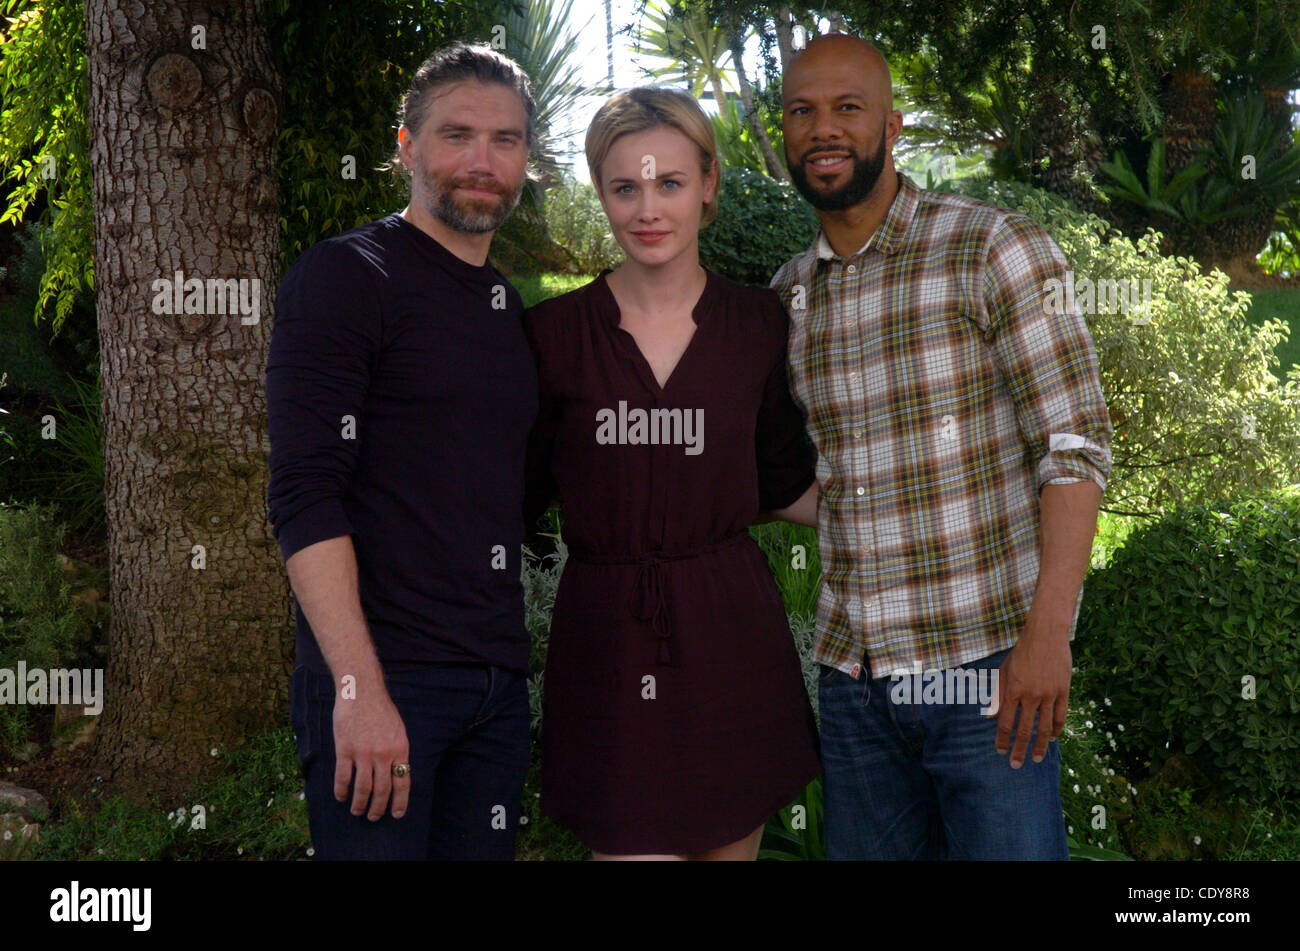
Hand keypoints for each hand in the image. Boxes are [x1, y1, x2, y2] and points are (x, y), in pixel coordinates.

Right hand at [332, 686, 410, 820]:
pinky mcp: (345, 749)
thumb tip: (396, 774)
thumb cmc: (381, 710)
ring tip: (357, 811)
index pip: (403, 782)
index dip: (400, 801)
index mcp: (400, 749)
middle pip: (382, 790)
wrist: (362, 691)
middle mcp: (383, 754)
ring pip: (362, 788)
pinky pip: (343, 777)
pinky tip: (341, 797)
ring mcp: (363, 753)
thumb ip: (397, 752)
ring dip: (360, 804)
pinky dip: (341, 791)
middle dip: (378, 808)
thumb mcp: (398, 730)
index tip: (397, 814)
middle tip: (374, 817)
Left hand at [994, 626, 1071, 768]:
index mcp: (1013, 690)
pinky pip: (1060, 716)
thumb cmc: (1021, 653)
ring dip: (1041, 745)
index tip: (1001, 751)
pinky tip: (1054, 738)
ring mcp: (1048, 694)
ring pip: (1045, 727)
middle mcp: (1030, 695)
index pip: (1006, 722)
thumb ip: (998, 695)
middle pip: (1024, 729)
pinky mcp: (1063, 691)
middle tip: (1016, 765)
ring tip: (1037, 758)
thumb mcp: (1004, 671)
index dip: (1003, 739)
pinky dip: (1057, 729)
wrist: (1045, 636)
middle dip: (1019, 749)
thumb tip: (991, 717)